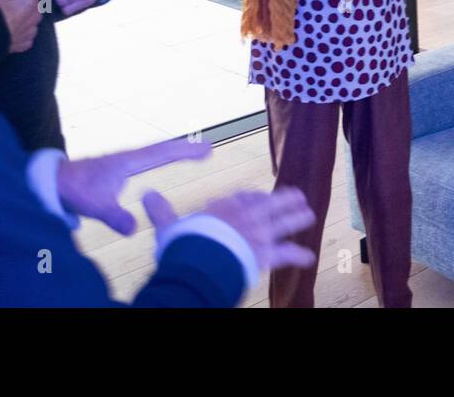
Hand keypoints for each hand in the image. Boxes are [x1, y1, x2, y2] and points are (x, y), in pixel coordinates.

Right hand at [0, 0, 41, 53]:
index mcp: (32, 2)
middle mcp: (36, 17)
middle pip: (32, 6)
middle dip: (22, 6)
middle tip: (6, 9)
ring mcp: (32, 32)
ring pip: (31, 22)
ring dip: (23, 20)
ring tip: (7, 21)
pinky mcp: (26, 44)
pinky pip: (26, 36)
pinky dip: (20, 34)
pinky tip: (9, 33)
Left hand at [57, 137, 212, 233]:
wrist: (54, 182)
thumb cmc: (75, 190)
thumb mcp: (95, 206)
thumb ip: (115, 216)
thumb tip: (134, 228)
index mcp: (128, 161)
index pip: (163, 153)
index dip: (185, 152)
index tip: (207, 150)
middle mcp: (130, 157)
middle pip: (164, 150)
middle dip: (187, 149)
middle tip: (209, 148)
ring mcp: (126, 161)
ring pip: (157, 152)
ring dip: (177, 151)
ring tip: (197, 152)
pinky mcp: (121, 168)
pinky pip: (150, 159)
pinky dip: (165, 156)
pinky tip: (167, 159)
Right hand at [143, 187, 318, 272]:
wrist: (199, 260)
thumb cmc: (183, 244)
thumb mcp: (168, 225)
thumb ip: (160, 210)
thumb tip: (144, 193)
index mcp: (224, 208)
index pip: (242, 197)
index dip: (251, 196)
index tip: (256, 195)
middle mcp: (245, 217)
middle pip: (269, 204)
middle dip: (284, 200)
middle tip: (297, 196)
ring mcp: (258, 234)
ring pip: (283, 223)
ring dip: (296, 218)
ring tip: (309, 214)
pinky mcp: (265, 254)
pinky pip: (286, 254)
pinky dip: (298, 256)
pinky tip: (309, 258)